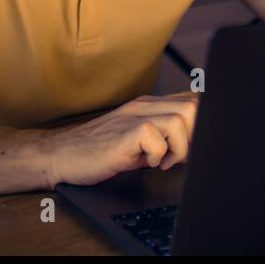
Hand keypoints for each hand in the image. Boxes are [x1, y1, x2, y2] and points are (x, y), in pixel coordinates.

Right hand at [41, 92, 198, 187]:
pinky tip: (147, 163)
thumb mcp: (137, 142)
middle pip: (194, 106)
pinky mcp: (124, 133)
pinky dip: (159, 155)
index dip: (203, 123)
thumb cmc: (98, 153)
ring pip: (181, 120)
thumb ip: (163, 138)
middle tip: (179, 157)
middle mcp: (144, 106)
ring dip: (179, 148)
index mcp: (149, 106)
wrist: (61, 156)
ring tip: (162, 161)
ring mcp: (133, 117)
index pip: (191, 100)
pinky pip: (157, 137)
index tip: (195, 146)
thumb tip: (196, 147)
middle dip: (196, 136)